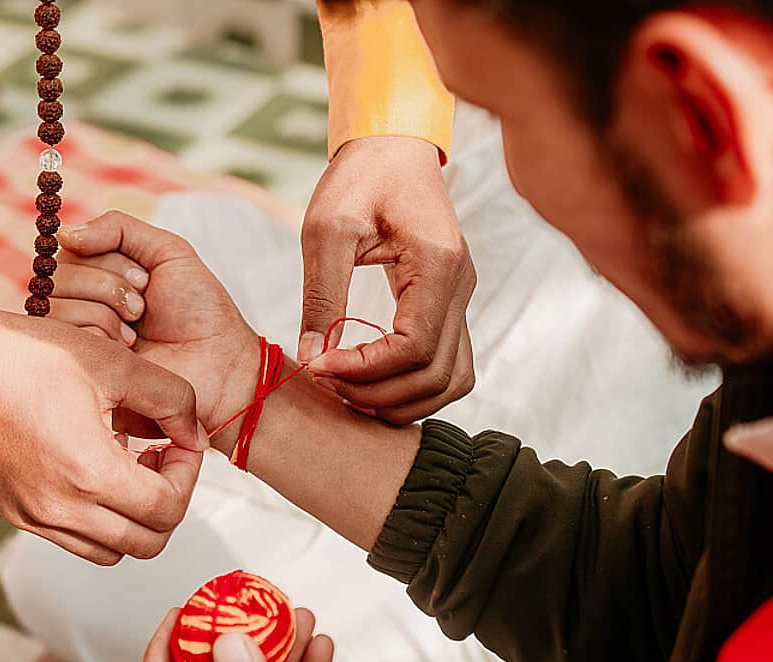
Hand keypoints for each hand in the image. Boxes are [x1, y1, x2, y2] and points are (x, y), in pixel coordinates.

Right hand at [0, 285, 206, 565]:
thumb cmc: (23, 355)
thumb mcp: (114, 363)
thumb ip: (173, 398)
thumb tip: (195, 432)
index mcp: (91, 475)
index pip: (168, 509)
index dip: (188, 476)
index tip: (180, 443)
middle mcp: (60, 511)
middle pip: (146, 543)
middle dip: (168, 503)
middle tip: (161, 459)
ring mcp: (32, 518)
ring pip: (110, 551)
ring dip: (133, 518)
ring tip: (129, 465)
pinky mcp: (12, 513)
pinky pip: (72, 539)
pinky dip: (97, 518)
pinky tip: (91, 467)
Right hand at [56, 213, 259, 440]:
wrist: (219, 363)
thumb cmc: (199, 310)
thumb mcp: (166, 251)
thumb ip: (118, 228)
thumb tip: (64, 232)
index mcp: (99, 275)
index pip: (70, 249)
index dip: (106, 259)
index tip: (145, 278)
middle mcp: (81, 304)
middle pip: (59, 276)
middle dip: (109, 286)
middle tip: (144, 306)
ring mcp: (78, 337)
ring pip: (58, 305)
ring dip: (106, 312)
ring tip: (138, 332)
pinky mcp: (81, 369)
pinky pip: (64, 337)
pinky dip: (102, 336)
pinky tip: (130, 352)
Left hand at [301, 136, 476, 423]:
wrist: (392, 150)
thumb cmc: (360, 178)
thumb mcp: (326, 229)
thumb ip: (322, 294)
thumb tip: (311, 356)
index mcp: (437, 264)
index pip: (414, 347)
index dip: (366, 370)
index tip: (320, 366)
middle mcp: (461, 287)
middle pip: (435, 375)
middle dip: (378, 392)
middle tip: (327, 381)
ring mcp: (461, 299)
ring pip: (451, 382)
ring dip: (400, 399)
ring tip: (347, 388)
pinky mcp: (450, 306)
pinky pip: (448, 367)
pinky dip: (413, 388)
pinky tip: (369, 381)